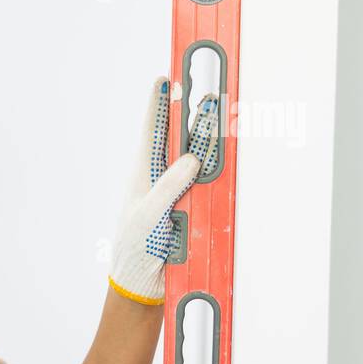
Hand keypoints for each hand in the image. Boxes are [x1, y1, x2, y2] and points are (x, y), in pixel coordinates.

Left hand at [108, 77, 219, 304]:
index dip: (158, 105)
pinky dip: (220, 173)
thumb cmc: (134, 249)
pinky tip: (228, 161)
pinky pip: (210, 187)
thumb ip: (168, 187)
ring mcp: (179, 194)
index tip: (164, 78)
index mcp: (143, 175)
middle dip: (194, 115)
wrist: (142, 285)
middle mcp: (161, 180)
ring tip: (221, 117)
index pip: (152, 132)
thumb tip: (191, 159)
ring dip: (211, 142)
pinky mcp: (194, 211)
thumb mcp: (148, 216)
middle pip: (182, 141)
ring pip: (200, 162)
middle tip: (207, 93)